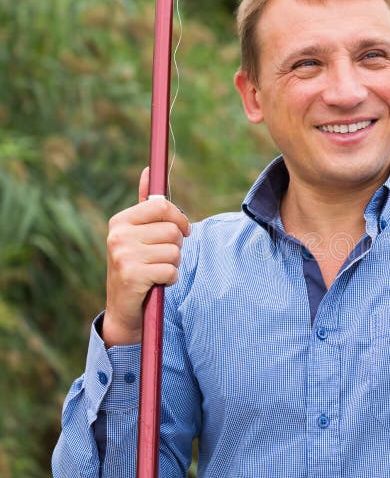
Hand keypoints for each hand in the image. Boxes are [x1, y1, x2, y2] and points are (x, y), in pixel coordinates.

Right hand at [103, 167, 190, 346]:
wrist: (124, 307)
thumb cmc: (136, 265)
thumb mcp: (138, 233)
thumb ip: (146, 204)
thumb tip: (149, 170)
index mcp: (120, 221)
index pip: (162, 205)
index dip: (179, 219)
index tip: (182, 231)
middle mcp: (118, 235)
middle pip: (173, 230)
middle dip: (176, 247)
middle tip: (160, 258)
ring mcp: (123, 255)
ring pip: (174, 251)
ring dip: (173, 264)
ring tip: (156, 271)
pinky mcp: (132, 275)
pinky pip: (171, 271)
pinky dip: (170, 279)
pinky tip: (155, 283)